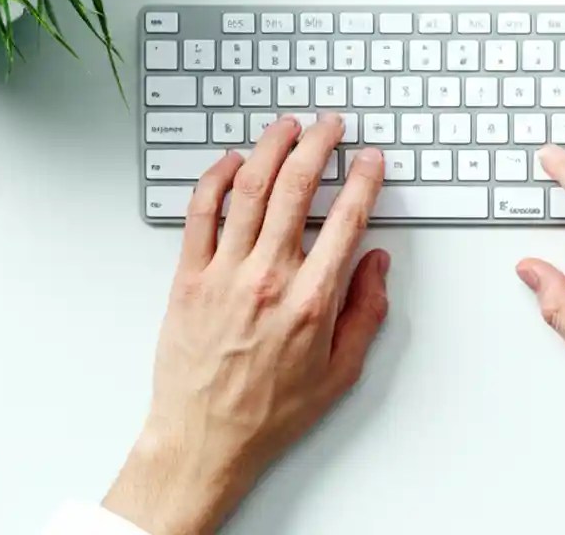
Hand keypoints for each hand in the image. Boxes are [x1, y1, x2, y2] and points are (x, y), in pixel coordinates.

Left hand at [104, 114, 389, 534]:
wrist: (204, 439)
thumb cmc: (270, 412)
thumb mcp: (341, 372)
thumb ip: (366, 312)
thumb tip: (376, 264)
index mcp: (312, 301)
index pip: (346, 220)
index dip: (364, 180)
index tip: (372, 160)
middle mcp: (268, 278)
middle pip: (296, 188)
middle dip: (318, 146)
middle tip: (330, 126)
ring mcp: (223, 274)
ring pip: (248, 189)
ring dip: (270, 148)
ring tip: (286, 127)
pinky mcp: (188, 278)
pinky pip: (200, 214)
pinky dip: (215, 178)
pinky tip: (231, 162)